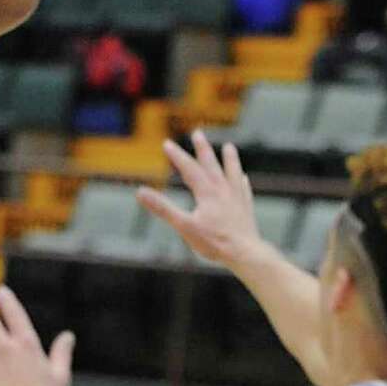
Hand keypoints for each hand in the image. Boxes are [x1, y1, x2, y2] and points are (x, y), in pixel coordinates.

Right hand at [138, 131, 264, 272]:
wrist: (244, 253)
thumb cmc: (214, 242)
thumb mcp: (183, 226)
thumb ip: (162, 208)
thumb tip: (140, 192)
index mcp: (206, 192)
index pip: (189, 169)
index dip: (177, 156)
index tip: (167, 144)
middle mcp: (223, 190)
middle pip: (211, 164)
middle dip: (202, 149)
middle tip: (198, 133)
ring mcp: (236, 198)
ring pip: (232, 172)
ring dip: (229, 159)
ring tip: (229, 147)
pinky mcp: (246, 208)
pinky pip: (243, 190)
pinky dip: (241, 181)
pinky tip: (243, 179)